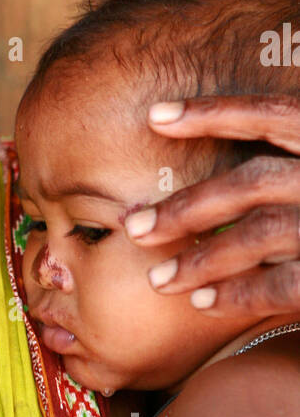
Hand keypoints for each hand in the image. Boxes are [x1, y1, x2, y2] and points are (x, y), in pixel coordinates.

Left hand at [124, 96, 299, 317]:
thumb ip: (296, 155)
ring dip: (201, 257)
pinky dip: (239, 294)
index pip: (274, 115)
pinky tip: (203, 304)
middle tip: (132, 226)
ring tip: (158, 278)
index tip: (155, 116)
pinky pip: (283, 284)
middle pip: (252, 182)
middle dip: (187, 205)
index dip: (214, 112)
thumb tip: (244, 157)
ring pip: (260, 234)